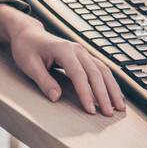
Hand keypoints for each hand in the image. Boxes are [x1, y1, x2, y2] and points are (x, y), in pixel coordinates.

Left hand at [8, 21, 126, 115]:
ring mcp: (83, 52)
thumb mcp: (28, 65)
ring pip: (103, 70)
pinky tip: (115, 95)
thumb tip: (56, 97)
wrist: (28, 33)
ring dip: (112, 89)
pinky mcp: (84, 56)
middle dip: (104, 95)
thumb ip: (43, 81)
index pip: (78, 74)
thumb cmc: (26, 48)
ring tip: (119, 107)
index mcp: (63, 50)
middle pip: (95, 73)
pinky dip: (110, 83)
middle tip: (109, 114)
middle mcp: (77, 49)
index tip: (90, 110)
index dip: (86, 93)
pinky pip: (101, 69)